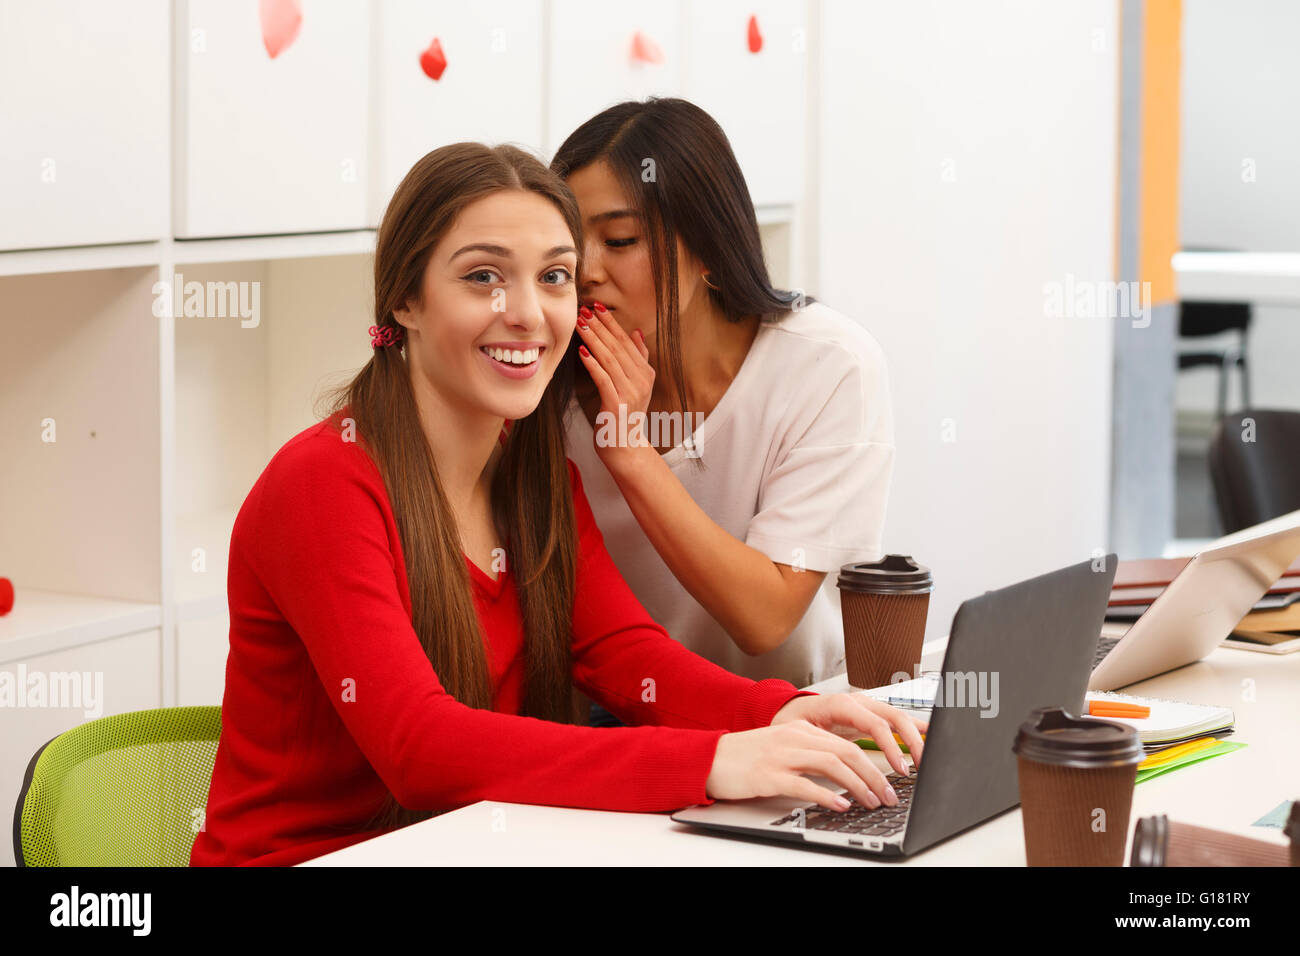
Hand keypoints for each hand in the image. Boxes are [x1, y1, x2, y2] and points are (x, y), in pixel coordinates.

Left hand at [575, 302, 654, 464]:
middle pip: (618, 347)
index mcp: (646, 373)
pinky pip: (603, 379)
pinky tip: (581, 352)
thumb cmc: (624, 415)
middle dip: (600, 327)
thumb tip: (636, 332)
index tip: (597, 307)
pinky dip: (592, 364)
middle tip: (584, 310)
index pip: (627, 341)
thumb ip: (639, 358)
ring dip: (593, 340)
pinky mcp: (616, 404)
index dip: (612, 322)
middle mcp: (641, 381)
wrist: (624, 446)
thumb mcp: (636, 384)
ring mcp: (630, 393)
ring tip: (580, 325)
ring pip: (609, 359)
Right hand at [705, 719, 905, 811]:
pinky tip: (841, 806)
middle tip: (889, 796)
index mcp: (800, 729)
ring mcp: (781, 755)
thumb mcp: (783, 747)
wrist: (709, 759)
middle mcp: (794, 738)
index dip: (873, 761)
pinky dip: (828, 795)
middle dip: (874, 775)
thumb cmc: (747, 758)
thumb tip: (845, 773)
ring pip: (832, 764)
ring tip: (872, 802)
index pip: (846, 742)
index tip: (889, 781)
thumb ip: (811, 753)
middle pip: (846, 751)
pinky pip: (805, 784)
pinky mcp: (769, 775)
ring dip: (858, 785)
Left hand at [770, 693, 927, 777]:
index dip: (891, 747)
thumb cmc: (792, 722)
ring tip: (928, 758)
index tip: (900, 768)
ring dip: (916, 737)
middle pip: (894, 717)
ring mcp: (866, 706)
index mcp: (842, 704)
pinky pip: (896, 719)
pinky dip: (914, 726)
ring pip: (898, 717)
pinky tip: (930, 733)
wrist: (788, 711)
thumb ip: (819, 745)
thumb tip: (833, 765)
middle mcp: (858, 702)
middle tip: (920, 767)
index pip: (876, 724)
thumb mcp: (800, 734)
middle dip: (911, 742)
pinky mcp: (871, 714)